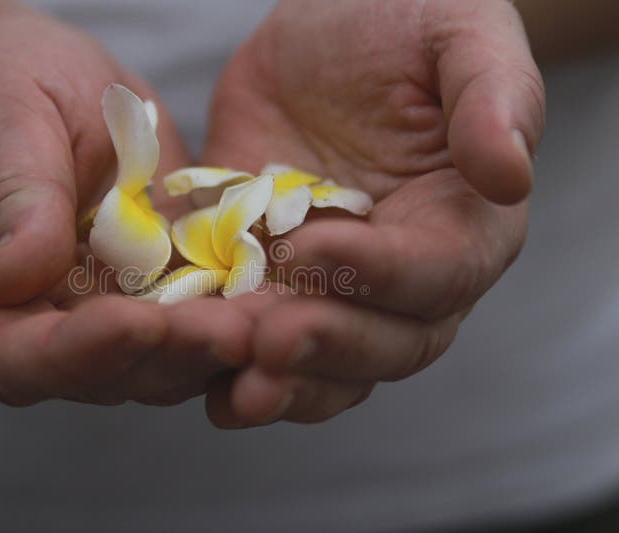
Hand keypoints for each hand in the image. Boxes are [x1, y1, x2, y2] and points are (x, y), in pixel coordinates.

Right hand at [0, 7, 251, 406]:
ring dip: (214, 350)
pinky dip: (236, 315)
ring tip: (272, 322)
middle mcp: (37, 315)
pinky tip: (280, 298)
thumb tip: (12, 279)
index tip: (137, 323)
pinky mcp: (155, 287)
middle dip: (168, 358)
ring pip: (158, 361)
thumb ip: (8, 191)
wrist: (46, 75)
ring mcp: (100, 307)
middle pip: (96, 373)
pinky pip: (195, 316)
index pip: (7, 353)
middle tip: (234, 333)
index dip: (71, 354)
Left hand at [203, 0, 544, 426]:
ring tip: (230, 378)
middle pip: (381, 344)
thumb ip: (495, 96)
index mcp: (462, 225)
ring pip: (318, 363)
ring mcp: (330, 289)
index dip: (379, 274)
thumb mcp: (457, 33)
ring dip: (276, 379)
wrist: (322, 32)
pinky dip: (224, 363)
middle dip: (324, 347)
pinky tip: (188, 366)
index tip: (312, 248)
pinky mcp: (265, 280)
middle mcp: (401, 277)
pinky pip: (252, 338)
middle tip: (267, 341)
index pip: (436, 275)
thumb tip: (511, 175)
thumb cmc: (402, 23)